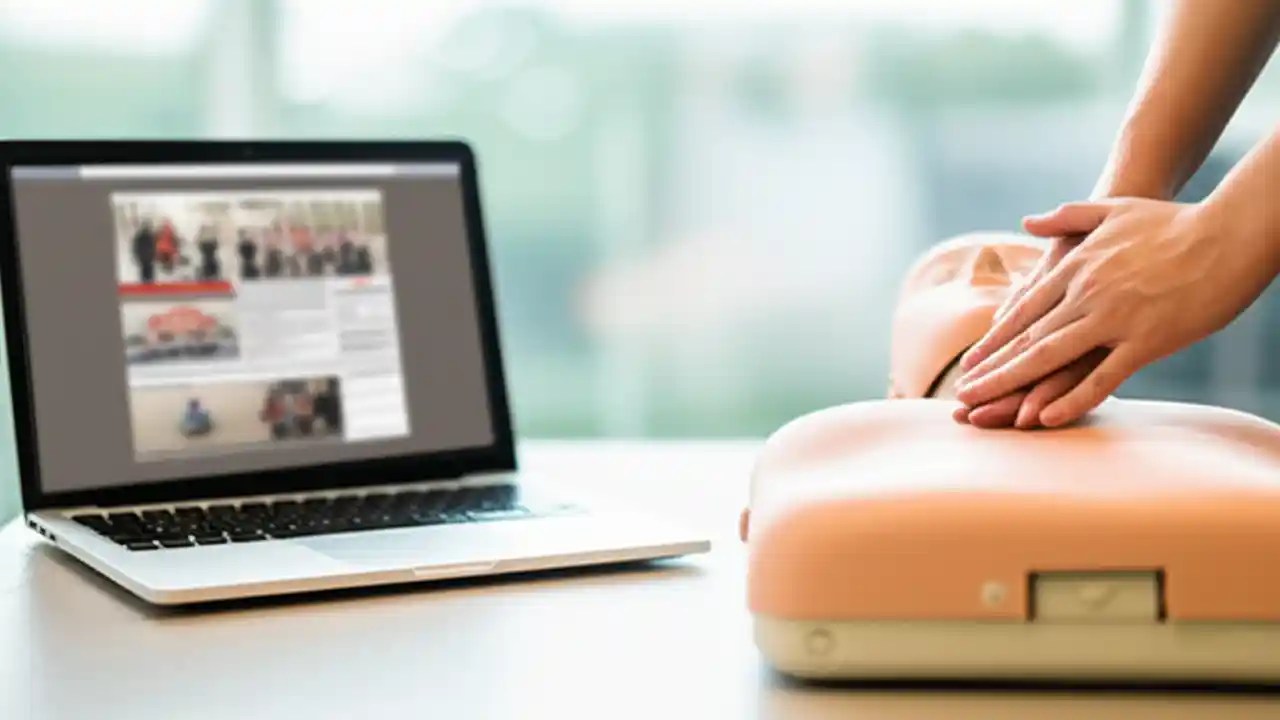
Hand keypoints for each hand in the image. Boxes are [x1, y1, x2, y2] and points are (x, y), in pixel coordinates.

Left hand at [953, 197, 1273, 427]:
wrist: (1226, 231)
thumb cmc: (1170, 221)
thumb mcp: (1111, 211)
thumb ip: (1065, 217)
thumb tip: (1027, 222)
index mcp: (1075, 267)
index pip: (1023, 311)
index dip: (994, 341)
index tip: (969, 364)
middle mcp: (1085, 294)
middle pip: (1027, 339)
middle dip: (991, 371)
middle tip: (960, 397)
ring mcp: (1113, 318)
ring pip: (1050, 358)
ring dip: (1011, 386)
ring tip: (981, 409)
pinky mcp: (1146, 340)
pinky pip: (1103, 377)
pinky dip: (1072, 398)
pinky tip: (1044, 419)